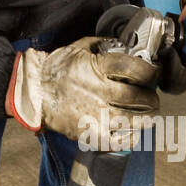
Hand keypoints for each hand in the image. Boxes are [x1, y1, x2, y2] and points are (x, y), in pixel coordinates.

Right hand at [5, 36, 159, 148]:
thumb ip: (103, 44)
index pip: (135, 69)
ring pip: (135, 121)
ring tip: (147, 114)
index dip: (150, 72)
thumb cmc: (56, 70)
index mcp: (98, 69)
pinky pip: (120, 141)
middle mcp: (100, 93)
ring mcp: (96, 116)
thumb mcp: (79, 47)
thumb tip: (123, 45)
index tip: (152, 74)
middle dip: (152, 97)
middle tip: (151, 96)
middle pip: (140, 98)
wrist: (33, 93)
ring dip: (147, 117)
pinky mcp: (91, 135)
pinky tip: (132, 131)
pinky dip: (131, 137)